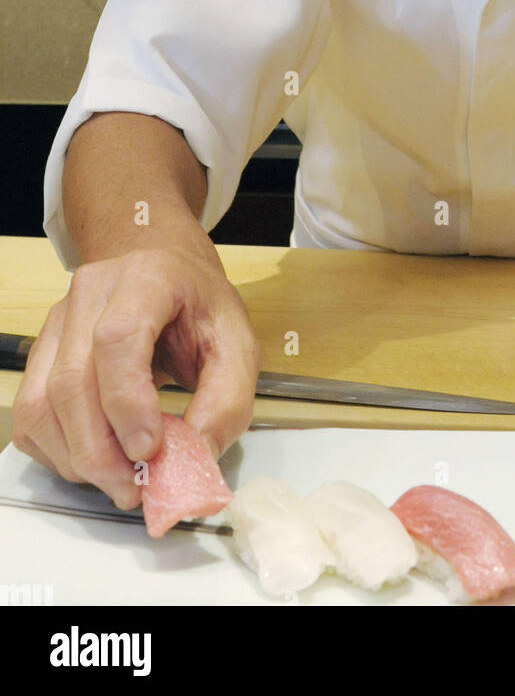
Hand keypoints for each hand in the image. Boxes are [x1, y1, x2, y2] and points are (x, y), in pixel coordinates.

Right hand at [11, 239, 259, 507]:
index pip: (117, 338)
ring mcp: (57, 320)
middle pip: (72, 380)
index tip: (150, 450)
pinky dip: (56, 451)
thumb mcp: (238, 343)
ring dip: (77, 457)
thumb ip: (228, 398)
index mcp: (147, 278)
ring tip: (119, 480)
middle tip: (135, 487)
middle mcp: (91, 292)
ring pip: (42, 402)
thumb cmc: (200, 307)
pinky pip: (29, 414)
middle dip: (100, 450)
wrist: (167, 273)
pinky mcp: (41, 352)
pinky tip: (94, 459)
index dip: (127, 402)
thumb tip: (197, 454)